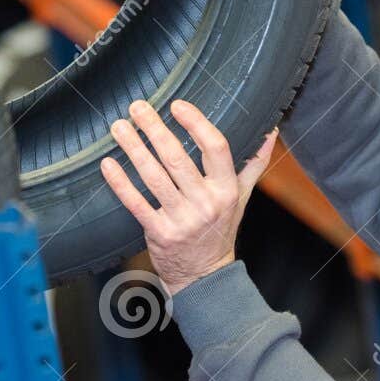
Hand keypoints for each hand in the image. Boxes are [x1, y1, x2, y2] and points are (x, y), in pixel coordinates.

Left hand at [100, 98, 276, 295]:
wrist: (205, 275)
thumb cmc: (221, 229)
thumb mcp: (242, 197)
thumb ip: (254, 163)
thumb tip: (270, 132)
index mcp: (227, 189)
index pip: (215, 148)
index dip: (196, 123)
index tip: (177, 105)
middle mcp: (206, 203)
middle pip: (177, 158)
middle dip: (155, 129)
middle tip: (138, 107)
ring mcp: (182, 219)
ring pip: (154, 176)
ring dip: (134, 148)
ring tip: (120, 127)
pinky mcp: (159, 233)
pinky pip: (136, 203)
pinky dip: (120, 182)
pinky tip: (109, 163)